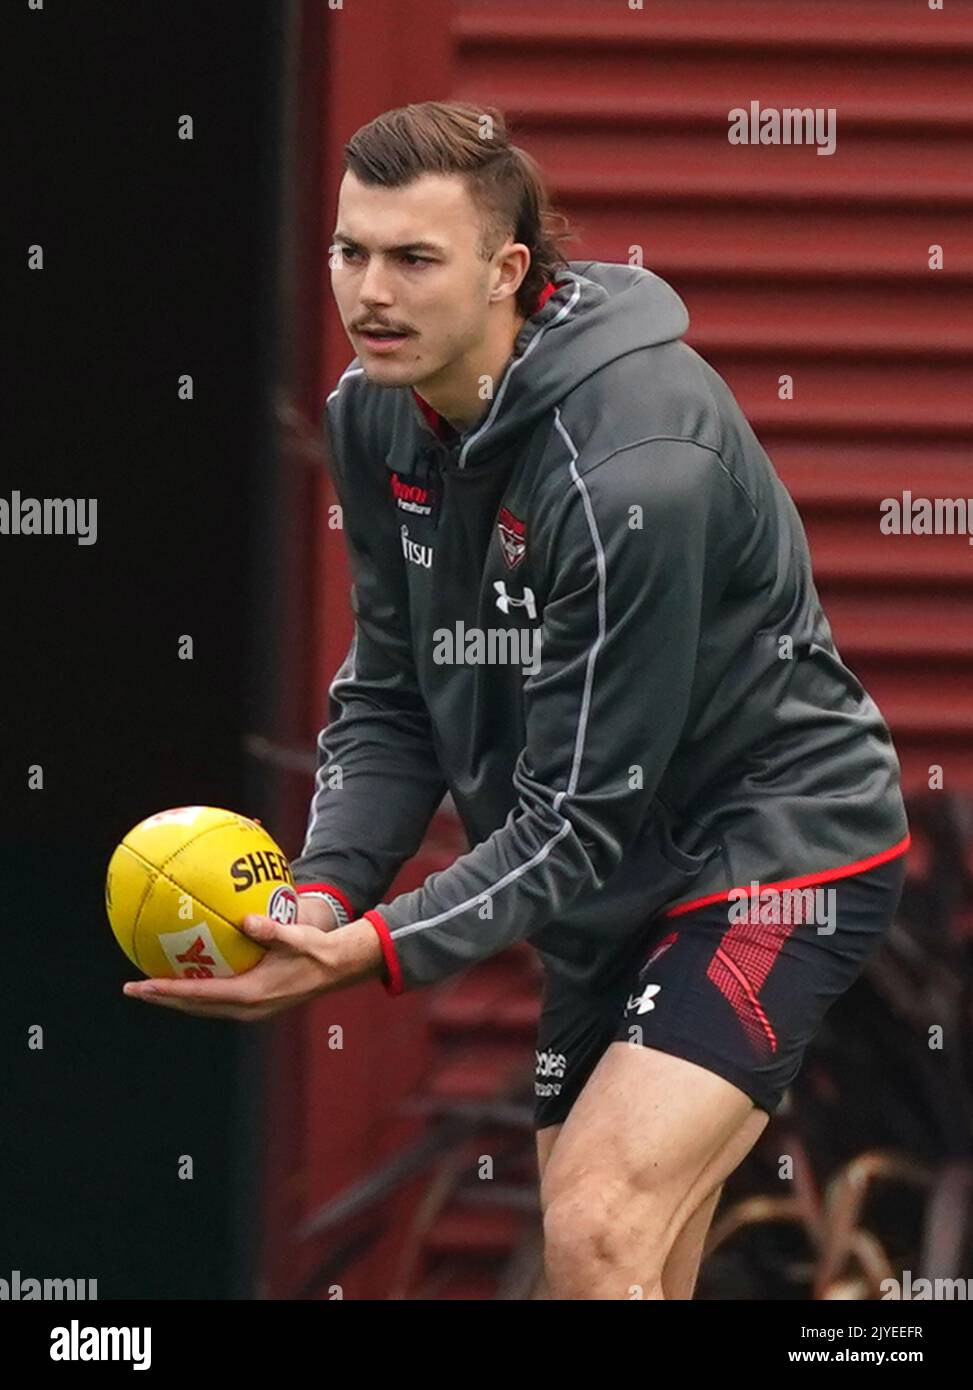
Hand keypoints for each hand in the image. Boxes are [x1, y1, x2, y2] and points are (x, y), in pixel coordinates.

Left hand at [121, 913, 383, 1020]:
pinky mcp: (254, 1004)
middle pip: (193, 1007)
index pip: (198, 995)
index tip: (140, 985)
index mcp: (250, 994)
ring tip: (152, 986)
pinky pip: (216, 1000)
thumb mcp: (295, 937)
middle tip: (133, 988)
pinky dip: (197, 993)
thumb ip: (270, 930)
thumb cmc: (315, 950)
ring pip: (203, 1007)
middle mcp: (246, 1008)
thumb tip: (245, 920)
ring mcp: (250, 1009)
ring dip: (177, 998)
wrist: (336, 968)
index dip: (166, 991)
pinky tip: (189, 977)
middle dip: (162, 998)